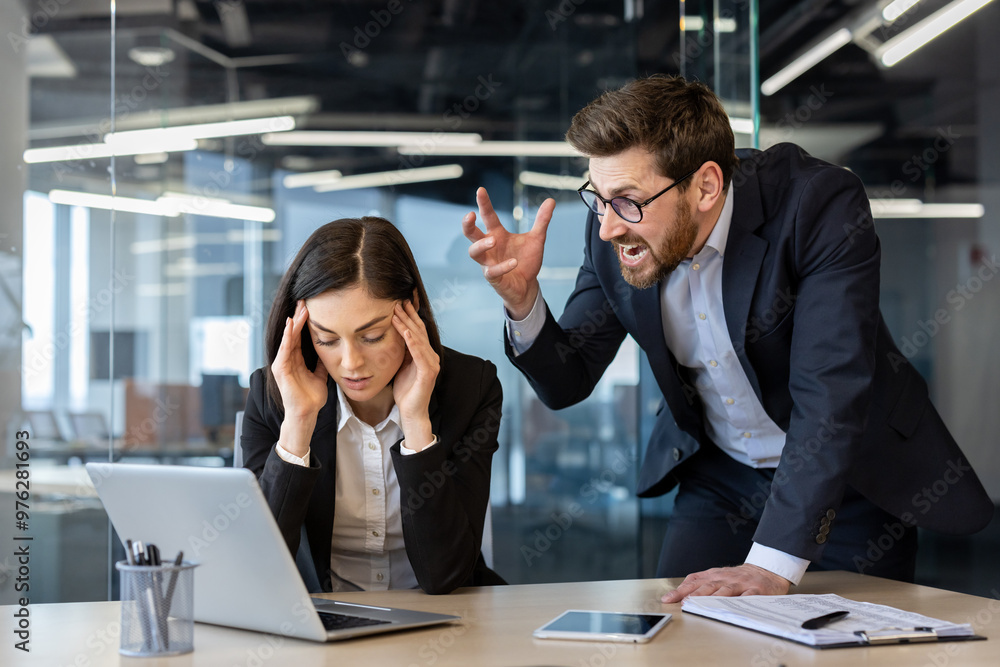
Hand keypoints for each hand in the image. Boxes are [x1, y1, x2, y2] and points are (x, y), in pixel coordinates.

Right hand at [271, 301, 327, 454]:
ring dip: (295, 322)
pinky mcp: (280, 369)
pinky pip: (285, 348)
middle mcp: (288, 359)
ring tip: (300, 308)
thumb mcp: (320, 375)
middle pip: (294, 333)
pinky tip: (292, 324)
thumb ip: (321, 363)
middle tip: (305, 299)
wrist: (307, 413)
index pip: (301, 336)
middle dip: (299, 316)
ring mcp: (283, 363)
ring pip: (289, 338)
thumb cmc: (312, 397)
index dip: (306, 322)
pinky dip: (288, 336)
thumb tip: (329, 351)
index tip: (312, 307)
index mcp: (297, 359)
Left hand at [391, 300, 438, 448]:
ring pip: (419, 339)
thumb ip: (402, 352)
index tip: (399, 303)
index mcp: (424, 354)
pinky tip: (405, 331)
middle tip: (399, 300)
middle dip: (408, 315)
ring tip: (398, 311)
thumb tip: (395, 337)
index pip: (417, 331)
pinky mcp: (428, 372)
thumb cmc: (406, 391)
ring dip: (407, 324)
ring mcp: (431, 364)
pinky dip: (412, 341)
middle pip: (419, 331)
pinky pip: (419, 353)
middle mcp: (431, 356)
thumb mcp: (402, 366)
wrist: (411, 412)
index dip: (409, 316)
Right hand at [462, 187, 554, 319]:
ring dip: (481, 246)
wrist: (528, 286)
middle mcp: (490, 248)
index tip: (481, 190)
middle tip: (470, 215)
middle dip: (467, 225)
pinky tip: (514, 262)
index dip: (484, 204)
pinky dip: (502, 266)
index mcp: (498, 235)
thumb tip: (551, 200)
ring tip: (493, 241)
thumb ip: (541, 221)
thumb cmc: (526, 261)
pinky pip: (492, 271)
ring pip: (474, 253)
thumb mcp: (536, 239)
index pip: (488, 216)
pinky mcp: (494, 277)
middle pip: (471, 234)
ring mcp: (489, 263)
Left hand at [660, 564, 790, 602]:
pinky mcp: (756, 591)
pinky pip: (748, 597)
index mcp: (715, 575)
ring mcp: (741, 584)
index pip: (694, 581)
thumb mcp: (718, 575)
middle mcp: (726, 578)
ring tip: (703, 606)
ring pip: (725, 591)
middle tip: (683, 603)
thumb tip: (681, 589)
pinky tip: (733, 608)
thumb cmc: (738, 577)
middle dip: (694, 595)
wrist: (766, 571)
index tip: (668, 599)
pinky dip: (740, 602)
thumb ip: (701, 581)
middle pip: (707, 586)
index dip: (680, 590)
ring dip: (713, 598)